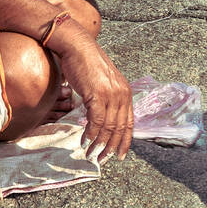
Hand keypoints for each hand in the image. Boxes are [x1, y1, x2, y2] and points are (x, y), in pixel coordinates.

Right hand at [46, 22, 133, 162]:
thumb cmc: (86, 64)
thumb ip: (106, 99)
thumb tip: (100, 118)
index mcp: (126, 93)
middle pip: (120, 128)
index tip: (118, 155)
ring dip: (99, 144)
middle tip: (103, 160)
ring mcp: (111, 94)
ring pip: (108, 127)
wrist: (78, 46)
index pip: (129, 123)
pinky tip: (85, 141)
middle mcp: (122, 94)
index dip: (124, 141)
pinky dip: (91, 134)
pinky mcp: (97, 94)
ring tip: (91, 154)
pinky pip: (96, 121)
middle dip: (111, 147)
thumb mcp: (103, 83)